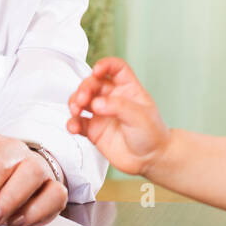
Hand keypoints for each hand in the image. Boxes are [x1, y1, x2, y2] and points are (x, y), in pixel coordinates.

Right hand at [66, 57, 170, 175]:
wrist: (150, 159)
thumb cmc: (152, 134)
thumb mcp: (140, 116)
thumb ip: (118, 107)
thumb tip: (97, 103)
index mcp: (128, 89)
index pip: (115, 69)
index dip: (105, 65)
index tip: (97, 71)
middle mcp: (112, 98)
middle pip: (93, 83)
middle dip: (84, 88)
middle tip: (83, 99)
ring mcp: (101, 113)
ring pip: (81, 100)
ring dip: (74, 102)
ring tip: (76, 111)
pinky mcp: (93, 129)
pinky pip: (78, 122)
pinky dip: (72, 123)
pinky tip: (73, 126)